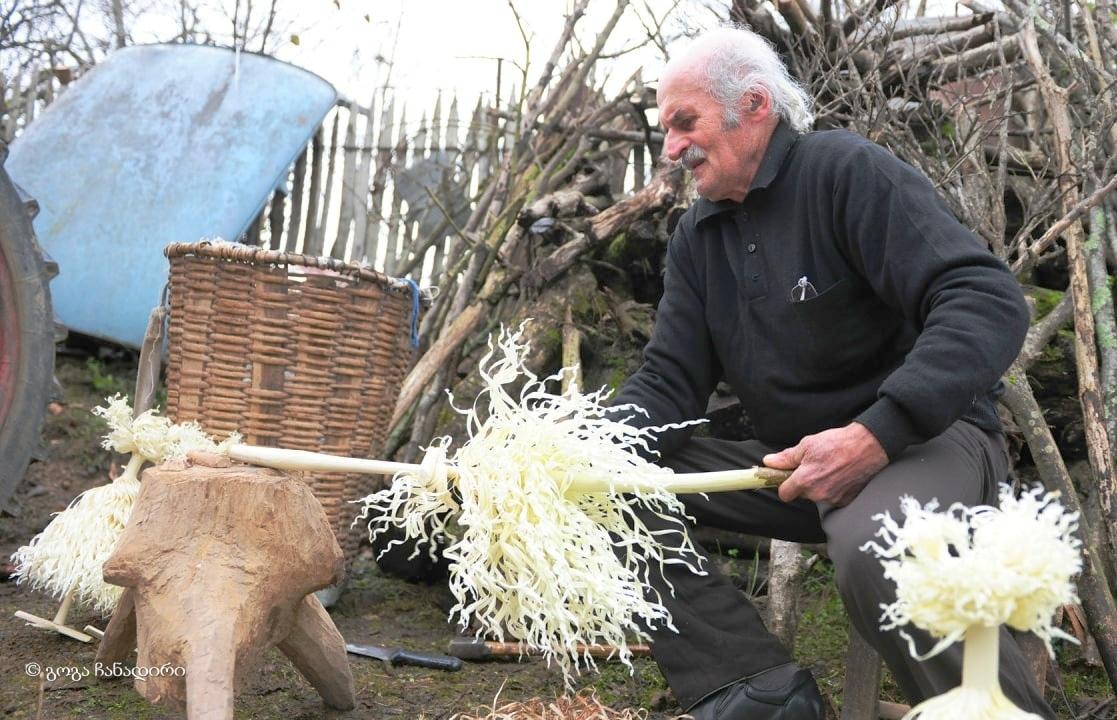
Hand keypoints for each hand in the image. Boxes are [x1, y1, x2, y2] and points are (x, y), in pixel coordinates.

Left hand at [763, 422, 888, 506]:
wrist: (868, 446)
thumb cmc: (837, 443)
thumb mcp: (807, 445)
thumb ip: (786, 458)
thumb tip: (769, 462)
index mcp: (805, 480)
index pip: (784, 494)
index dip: (784, 485)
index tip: (787, 478)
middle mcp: (818, 494)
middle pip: (802, 494)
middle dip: (804, 483)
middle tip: (814, 466)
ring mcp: (833, 499)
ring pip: (818, 496)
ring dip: (820, 486)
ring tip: (830, 468)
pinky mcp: (846, 501)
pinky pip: (833, 497)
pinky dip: (834, 489)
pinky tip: (840, 475)